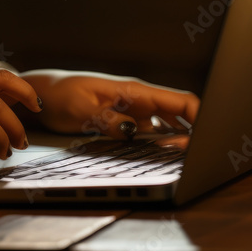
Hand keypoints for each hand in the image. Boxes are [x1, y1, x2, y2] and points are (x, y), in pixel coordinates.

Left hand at [12, 69, 198, 139]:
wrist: (41, 96)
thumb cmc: (59, 96)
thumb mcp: (80, 109)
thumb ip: (106, 120)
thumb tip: (131, 130)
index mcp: (134, 91)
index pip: (180, 100)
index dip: (201, 117)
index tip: (209, 137)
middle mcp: (139, 100)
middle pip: (180, 115)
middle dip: (194, 134)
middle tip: (194, 156)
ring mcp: (134, 112)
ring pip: (169, 126)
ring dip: (179, 141)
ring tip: (182, 159)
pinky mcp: (126, 123)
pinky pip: (152, 134)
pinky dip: (162, 144)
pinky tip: (163, 156)